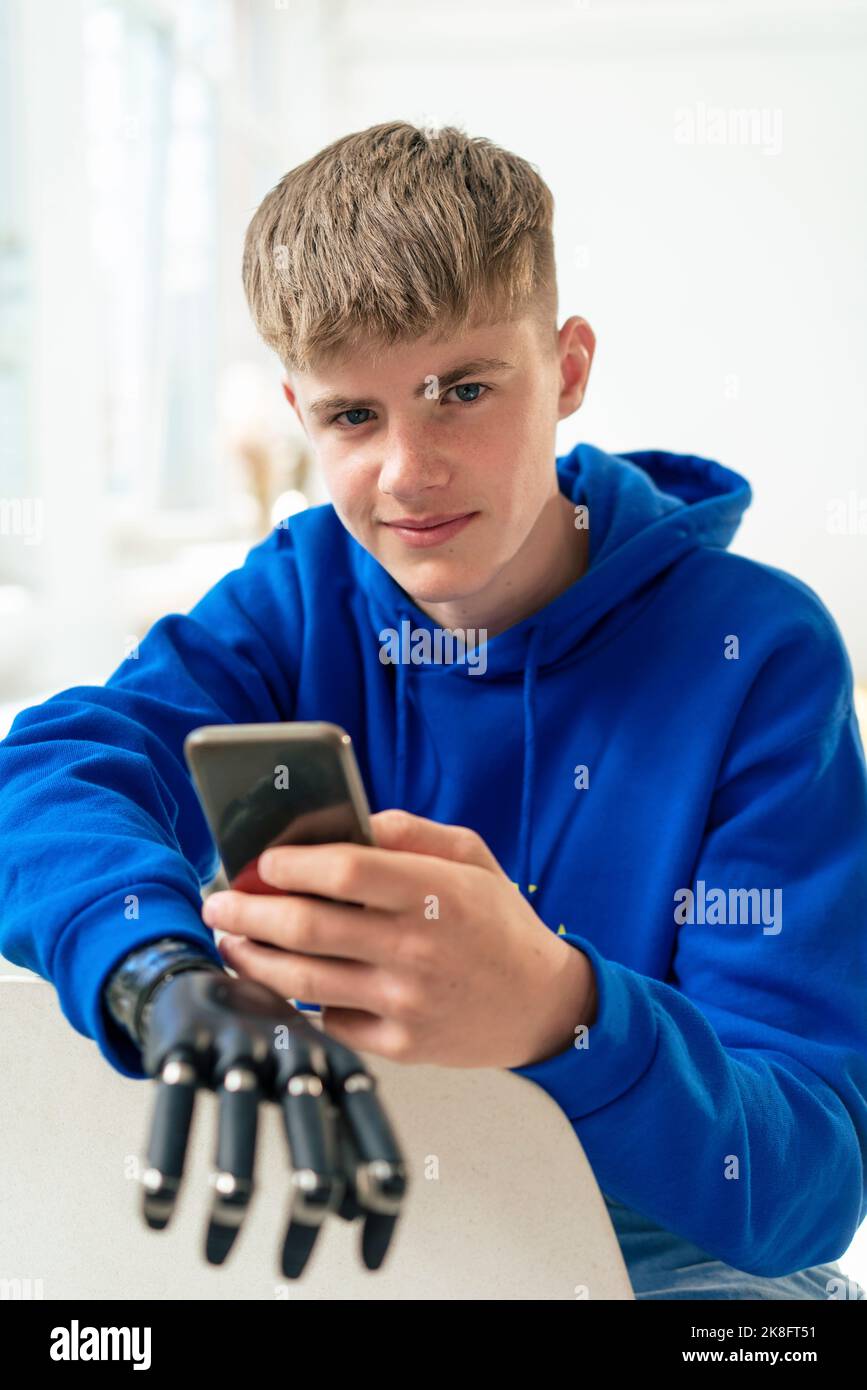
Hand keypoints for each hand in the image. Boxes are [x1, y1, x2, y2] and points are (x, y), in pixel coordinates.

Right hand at [139, 970, 406, 1277]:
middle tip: (293, 1268)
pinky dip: (167, 1159)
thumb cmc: (274, 1049)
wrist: (206, 976)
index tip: (369, 1263)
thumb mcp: (318, 1084)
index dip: (378, 1194)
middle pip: (312, 1122)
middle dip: (308, 1194)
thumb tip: (359, 1214)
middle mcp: (294, 1049)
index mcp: (337, 1063)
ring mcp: (238, 1044)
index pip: (371, 1130)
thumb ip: (344, 1140)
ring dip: (233, 1185)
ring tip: (220, 1252)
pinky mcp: (185, 1043)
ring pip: (241, 1115)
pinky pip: (174, 1105)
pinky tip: (159, 1208)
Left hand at [204, 810, 596, 1069]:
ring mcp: (405, 1002)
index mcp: (435, 892)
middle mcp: (416, 947)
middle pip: (307, 927)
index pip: (343, 872)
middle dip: (249, 910)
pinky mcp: (400, 1045)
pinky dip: (295, 999)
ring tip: (231, 939)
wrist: (542, 1006)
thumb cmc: (499, 924)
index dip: (289, 864)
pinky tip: (277, 979)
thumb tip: (353, 819)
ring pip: (302, 980)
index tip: (260, 860)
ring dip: (253, 957)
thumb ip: (413, 832)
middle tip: (220, 901)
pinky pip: (328, 1020)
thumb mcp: (473, 858)